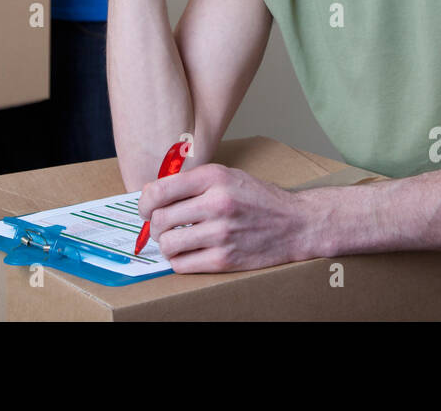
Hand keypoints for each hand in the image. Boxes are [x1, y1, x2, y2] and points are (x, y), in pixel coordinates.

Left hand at [138, 164, 318, 271]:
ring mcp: (221, 233)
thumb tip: (152, 193)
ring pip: (168, 244)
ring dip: (166, 244)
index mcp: (214, 177)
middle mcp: (217, 203)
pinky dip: (178, 260)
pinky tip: (188, 253)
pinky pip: (182, 264)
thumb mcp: (228, 176)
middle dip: (154, 225)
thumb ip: (193, 182)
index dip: (144, 202)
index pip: (159, 190)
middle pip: (160, 219)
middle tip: (161, 227)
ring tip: (175, 241)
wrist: (297, 223)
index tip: (145, 208)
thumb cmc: (259, 199)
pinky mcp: (225, 259)